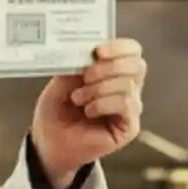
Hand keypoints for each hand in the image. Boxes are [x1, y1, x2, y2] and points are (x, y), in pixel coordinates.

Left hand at [31, 39, 145, 188]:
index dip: (119, 47)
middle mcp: (127, 87)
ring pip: (128, 85)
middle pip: (137, 65)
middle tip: (85, 76)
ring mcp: (130, 107)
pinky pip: (126, 105)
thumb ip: (75, 66)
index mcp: (113, 71)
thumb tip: (88, 53)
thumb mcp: (59, 82)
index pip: (132, 50)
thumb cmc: (56, 111)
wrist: (50, 141)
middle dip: (109, 66)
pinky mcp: (129, 126)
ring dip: (99, 88)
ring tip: (77, 98)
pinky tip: (89, 111)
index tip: (97, 51)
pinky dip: (104, 103)